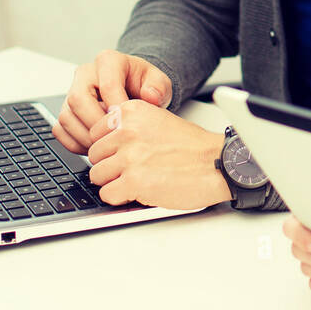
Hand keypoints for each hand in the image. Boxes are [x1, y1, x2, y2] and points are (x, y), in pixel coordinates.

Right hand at [52, 50, 173, 153]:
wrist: (135, 91)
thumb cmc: (144, 85)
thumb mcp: (159, 81)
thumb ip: (159, 86)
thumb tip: (150, 96)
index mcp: (108, 61)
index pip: (107, 84)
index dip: (117, 107)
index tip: (127, 122)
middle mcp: (85, 75)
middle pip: (78, 100)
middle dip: (96, 124)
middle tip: (113, 138)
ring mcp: (71, 93)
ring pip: (66, 117)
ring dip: (85, 137)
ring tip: (107, 145)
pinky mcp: (66, 111)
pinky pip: (60, 130)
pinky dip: (76, 144)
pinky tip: (95, 146)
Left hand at [84, 100, 229, 209]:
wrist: (216, 163)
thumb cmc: (193, 147)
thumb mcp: (158, 120)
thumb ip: (130, 126)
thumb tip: (105, 141)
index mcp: (132, 112)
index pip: (95, 132)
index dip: (108, 147)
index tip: (123, 152)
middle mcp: (127, 131)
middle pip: (94, 155)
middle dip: (110, 165)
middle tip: (135, 168)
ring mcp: (129, 157)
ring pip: (97, 176)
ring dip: (115, 182)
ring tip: (139, 179)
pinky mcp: (133, 181)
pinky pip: (107, 194)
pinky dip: (121, 197)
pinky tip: (140, 191)